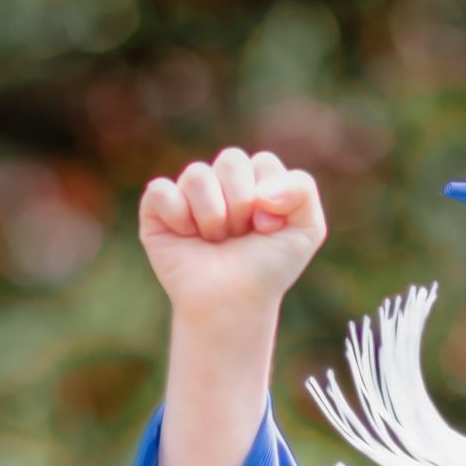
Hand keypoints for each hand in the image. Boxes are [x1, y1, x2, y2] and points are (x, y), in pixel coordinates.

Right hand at [139, 146, 326, 329]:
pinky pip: (161, 190)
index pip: (262, 162)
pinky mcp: (158, 208)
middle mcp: (220, 182)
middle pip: (231, 161)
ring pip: (197, 175)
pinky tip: (187, 236)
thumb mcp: (307, 231)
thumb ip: (303, 189)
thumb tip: (261, 187)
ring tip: (216, 240)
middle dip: (241, 204)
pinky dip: (178, 216)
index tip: (267, 230)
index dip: (268, 198)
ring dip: (213, 216)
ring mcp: (188, 193)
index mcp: (254, 180)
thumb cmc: (268, 269)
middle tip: (240, 235)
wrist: (235, 304)